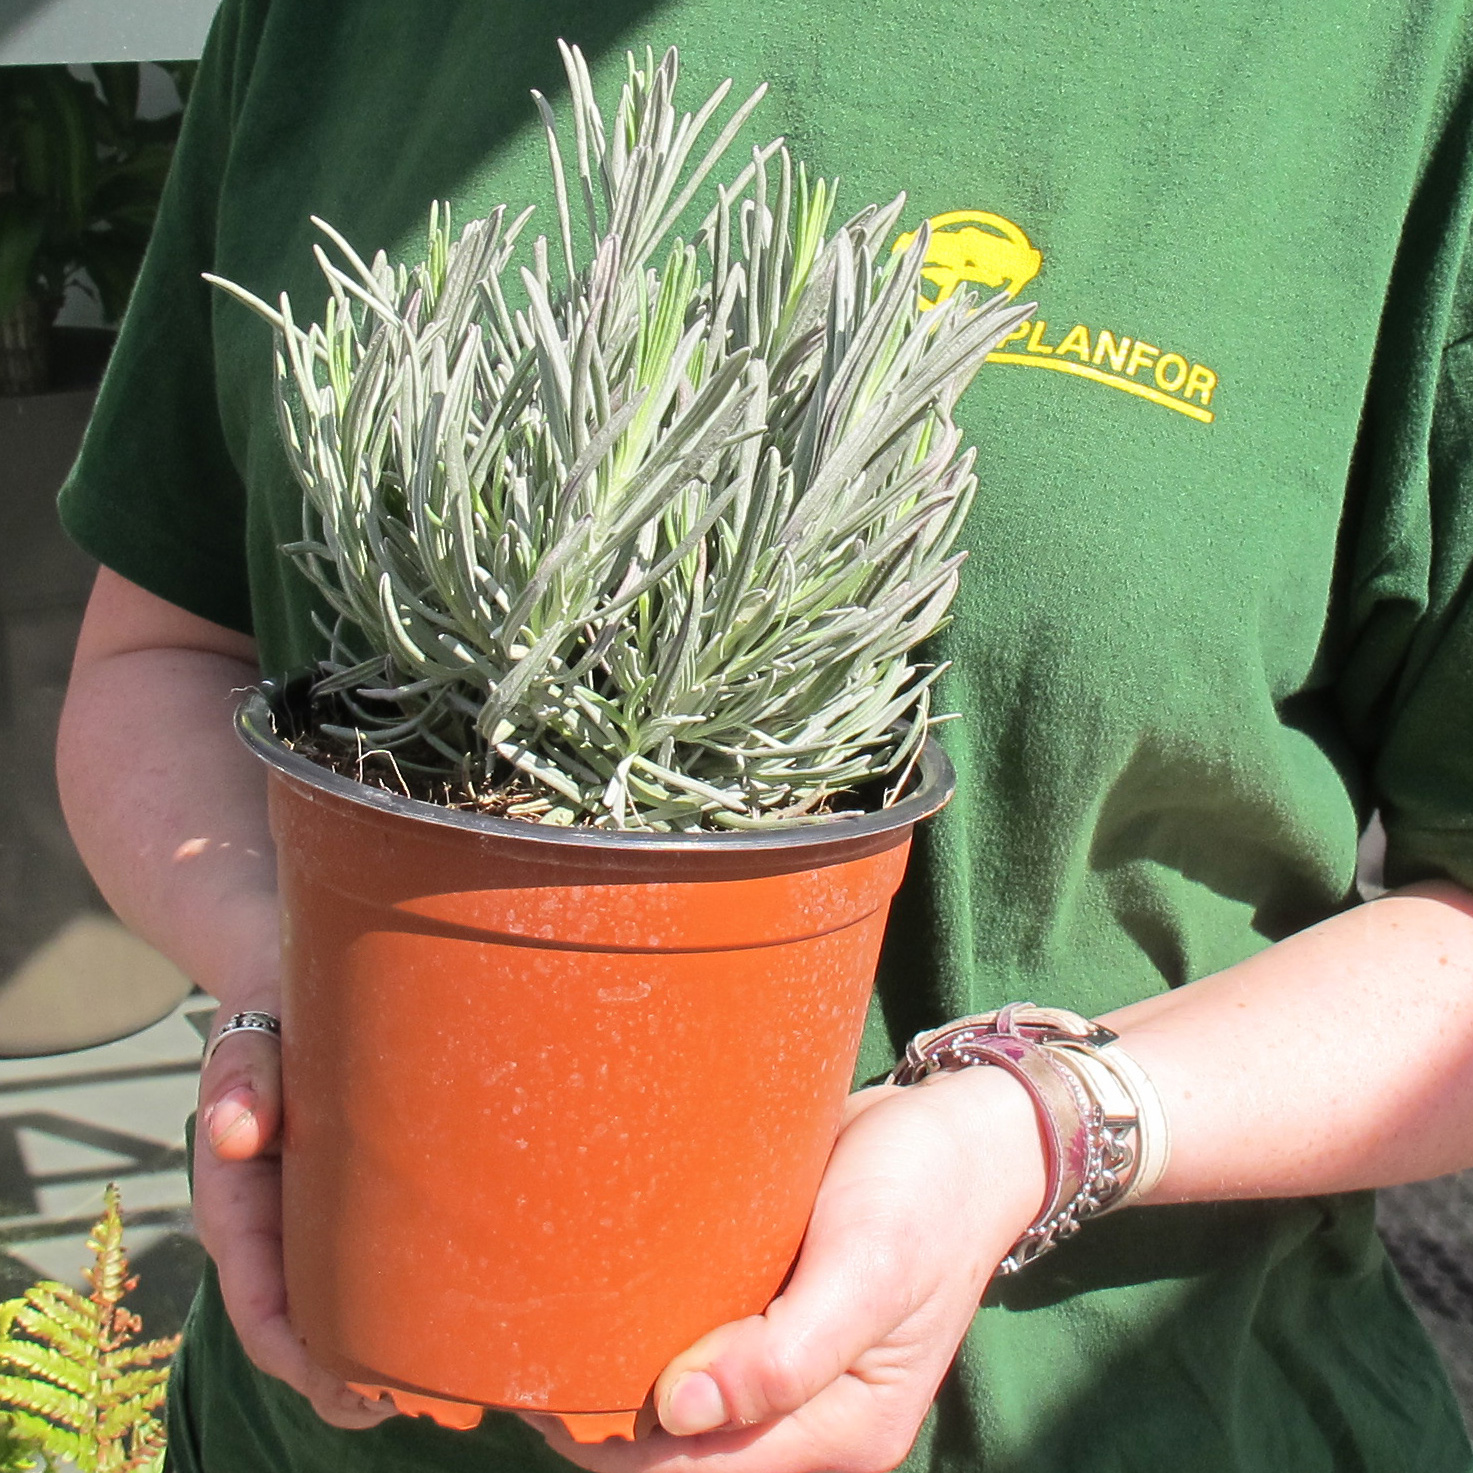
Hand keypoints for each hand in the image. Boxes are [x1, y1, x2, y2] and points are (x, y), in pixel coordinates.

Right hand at [193, 992, 395, 1430]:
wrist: (287, 982)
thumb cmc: (271, 1015)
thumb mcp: (250, 1037)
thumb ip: (241, 1078)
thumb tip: (233, 1133)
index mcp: (237, 1201)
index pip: (259, 1303)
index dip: (300, 1358)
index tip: (349, 1392)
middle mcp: (271, 1222)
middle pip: (302, 1322)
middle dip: (344, 1376)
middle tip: (407, 1406)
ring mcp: (309, 1213)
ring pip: (337, 1299)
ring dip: (374, 1349)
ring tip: (437, 1387)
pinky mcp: (347, 1195)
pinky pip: (365, 1259)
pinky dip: (394, 1299)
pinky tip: (446, 1318)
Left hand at [524, 1065, 1046, 1472]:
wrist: (964, 1139)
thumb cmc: (922, 1194)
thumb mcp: (868, 1266)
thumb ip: (787, 1355)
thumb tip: (680, 1412)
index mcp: (842, 1432)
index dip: (616, 1450)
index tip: (544, 1389)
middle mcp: (814, 1424)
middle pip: (685, 1459)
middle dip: (610, 1423)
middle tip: (538, 1351)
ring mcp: (798, 1383)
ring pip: (688, 1419)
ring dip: (628, 1387)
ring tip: (563, 1331)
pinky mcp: (782, 1331)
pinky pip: (708, 1365)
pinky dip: (657, 1347)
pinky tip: (616, 1306)